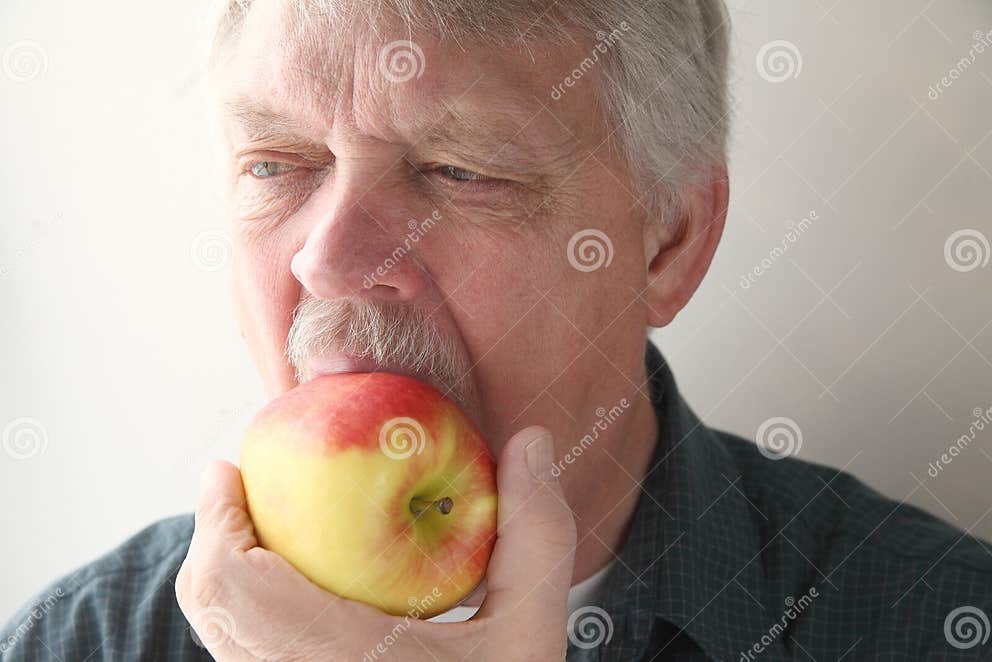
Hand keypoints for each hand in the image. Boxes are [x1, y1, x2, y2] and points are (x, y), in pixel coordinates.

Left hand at [175, 426, 576, 660]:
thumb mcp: (527, 635)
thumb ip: (533, 538)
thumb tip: (531, 443)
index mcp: (334, 661)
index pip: (230, 590)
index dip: (215, 523)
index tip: (228, 470)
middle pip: (209, 607)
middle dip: (213, 538)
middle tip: (239, 487)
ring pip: (221, 633)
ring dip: (227, 574)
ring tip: (259, 526)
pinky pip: (242, 652)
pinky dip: (246, 607)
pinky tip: (290, 584)